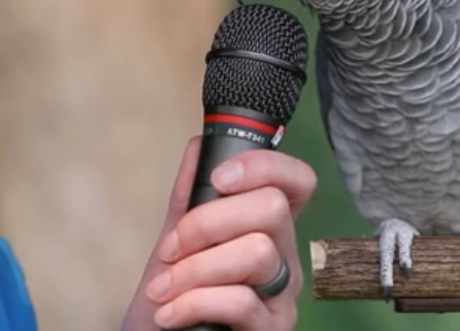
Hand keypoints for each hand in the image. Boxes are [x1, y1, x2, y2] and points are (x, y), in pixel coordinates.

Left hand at [122, 137, 316, 330]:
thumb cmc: (171, 305)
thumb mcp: (174, 246)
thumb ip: (190, 200)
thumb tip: (200, 148)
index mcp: (266, 231)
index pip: (296, 182)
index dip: (265, 167)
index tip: (218, 179)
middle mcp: (285, 259)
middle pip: (272, 207)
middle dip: (207, 223)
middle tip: (171, 250)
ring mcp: (282, 297)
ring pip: (257, 251)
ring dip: (194, 270)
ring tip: (163, 291)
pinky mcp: (272, 330)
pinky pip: (242, 301)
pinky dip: (193, 303)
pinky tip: (170, 315)